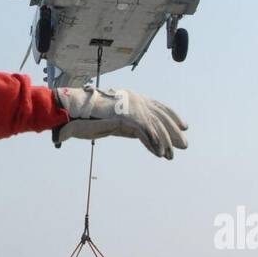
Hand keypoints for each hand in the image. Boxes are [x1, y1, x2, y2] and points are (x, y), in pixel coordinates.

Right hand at [53, 85, 187, 159]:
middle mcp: (134, 102)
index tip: (183, 126)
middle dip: (173, 132)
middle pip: (160, 117)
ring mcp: (130, 109)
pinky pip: (144, 133)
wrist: (73, 113)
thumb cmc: (88, 118)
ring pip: (154, 126)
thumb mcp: (113, 123)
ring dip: (164, 142)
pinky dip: (152, 144)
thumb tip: (140, 134)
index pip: (158, 107)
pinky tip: (159, 154)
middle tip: (184, 144)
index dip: (172, 116)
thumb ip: (127, 127)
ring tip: (171, 156)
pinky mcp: (125, 118)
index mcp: (132, 100)